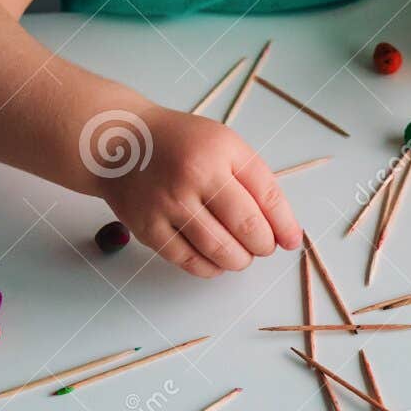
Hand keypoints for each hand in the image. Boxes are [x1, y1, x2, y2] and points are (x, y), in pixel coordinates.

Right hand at [95, 108, 301, 277]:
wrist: (119, 142)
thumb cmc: (181, 145)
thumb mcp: (224, 144)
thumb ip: (256, 182)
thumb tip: (285, 232)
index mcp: (221, 151)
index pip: (268, 197)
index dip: (285, 226)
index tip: (291, 241)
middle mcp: (194, 176)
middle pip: (248, 228)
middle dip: (263, 246)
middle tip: (262, 246)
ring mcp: (168, 203)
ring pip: (221, 251)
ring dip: (239, 260)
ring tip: (240, 254)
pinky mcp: (147, 227)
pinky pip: (189, 261)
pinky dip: (210, 268)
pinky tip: (215, 261)